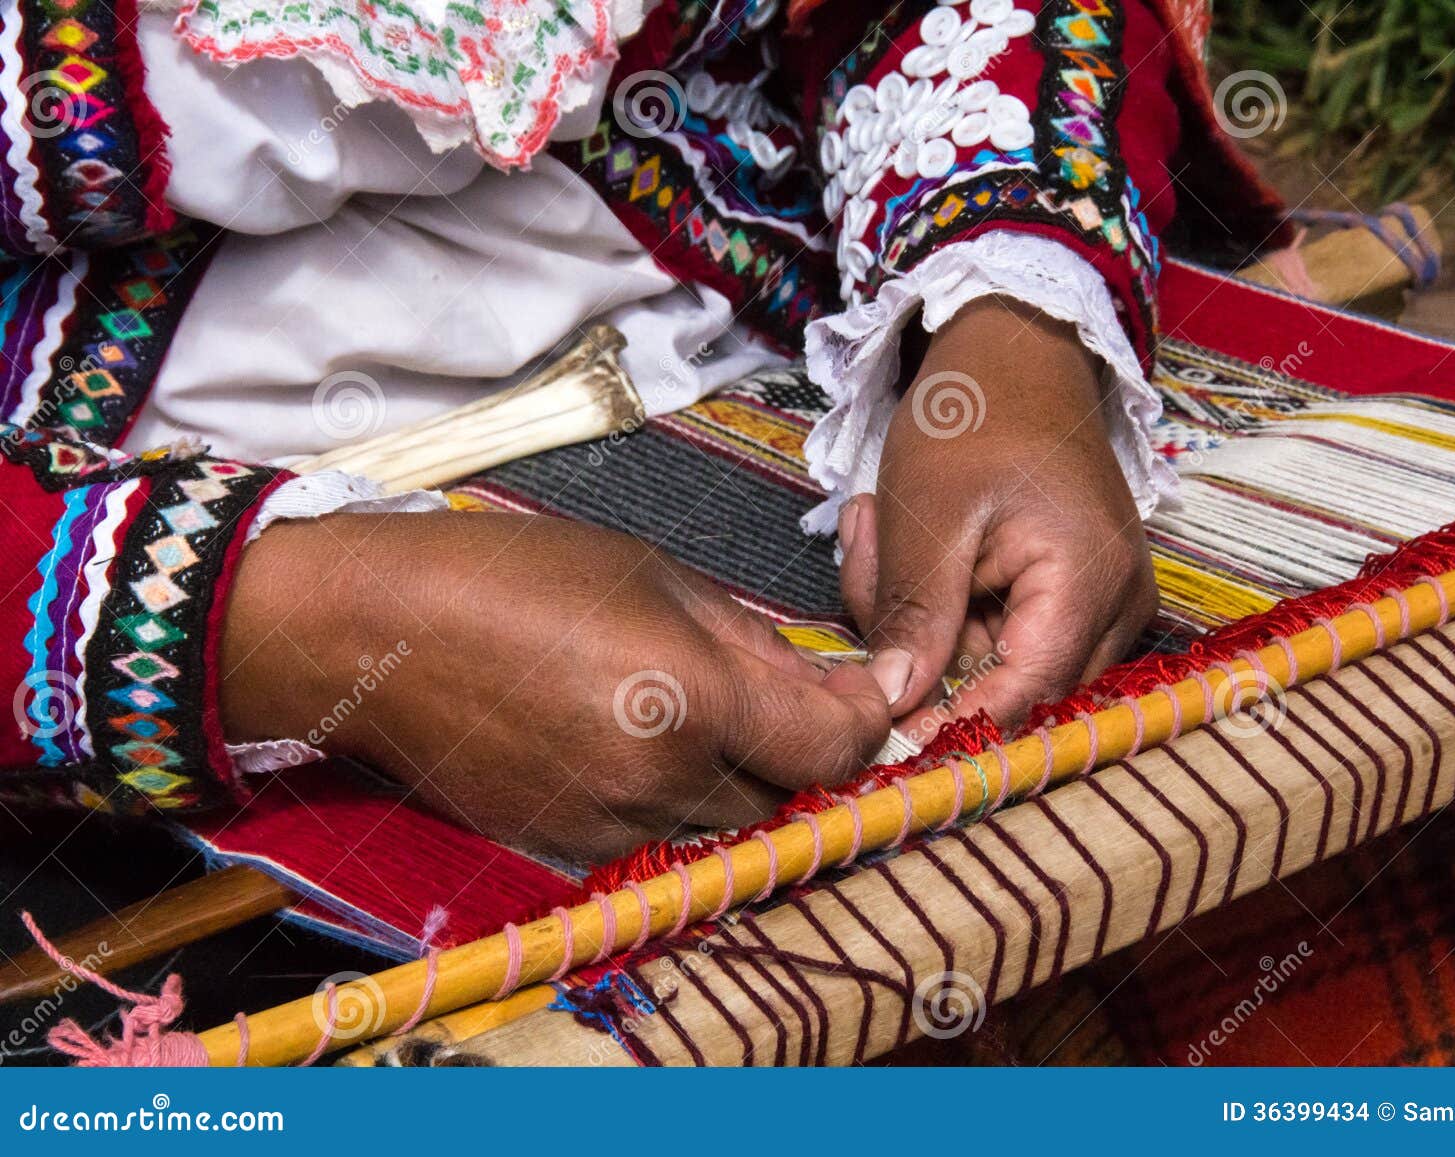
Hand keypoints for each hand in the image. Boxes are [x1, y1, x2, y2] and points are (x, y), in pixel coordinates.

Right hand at [220, 512, 889, 861]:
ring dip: (738, 777)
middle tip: (787, 696)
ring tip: (692, 710)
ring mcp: (610, 825)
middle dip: (803, 751)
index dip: (872, 721)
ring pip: (726, 823)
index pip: (834, 748)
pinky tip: (631, 740)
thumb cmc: (509, 576)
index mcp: (690, 695)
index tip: (878, 692)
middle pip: (789, 797)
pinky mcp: (567, 850)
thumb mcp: (653, 574)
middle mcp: (659, 779)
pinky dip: (672, 797)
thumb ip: (753, 640)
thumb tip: (821, 679)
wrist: (373, 635)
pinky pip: (658, 836)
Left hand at [840, 297, 1157, 732]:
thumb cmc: (973, 417)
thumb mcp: (925, 514)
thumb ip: (915, 617)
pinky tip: (917, 549)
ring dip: (926, 624)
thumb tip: (894, 705)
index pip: (1022, 699)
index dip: (947, 721)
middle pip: (1008, 691)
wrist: (1015, 357)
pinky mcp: (1079, 603)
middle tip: (869, 559)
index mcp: (1088, 584)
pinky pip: (1001, 641)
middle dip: (922, 650)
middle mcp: (1117, 611)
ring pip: (997, 670)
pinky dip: (945, 610)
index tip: (877, 719)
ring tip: (884, 533)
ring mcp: (1105, 609)